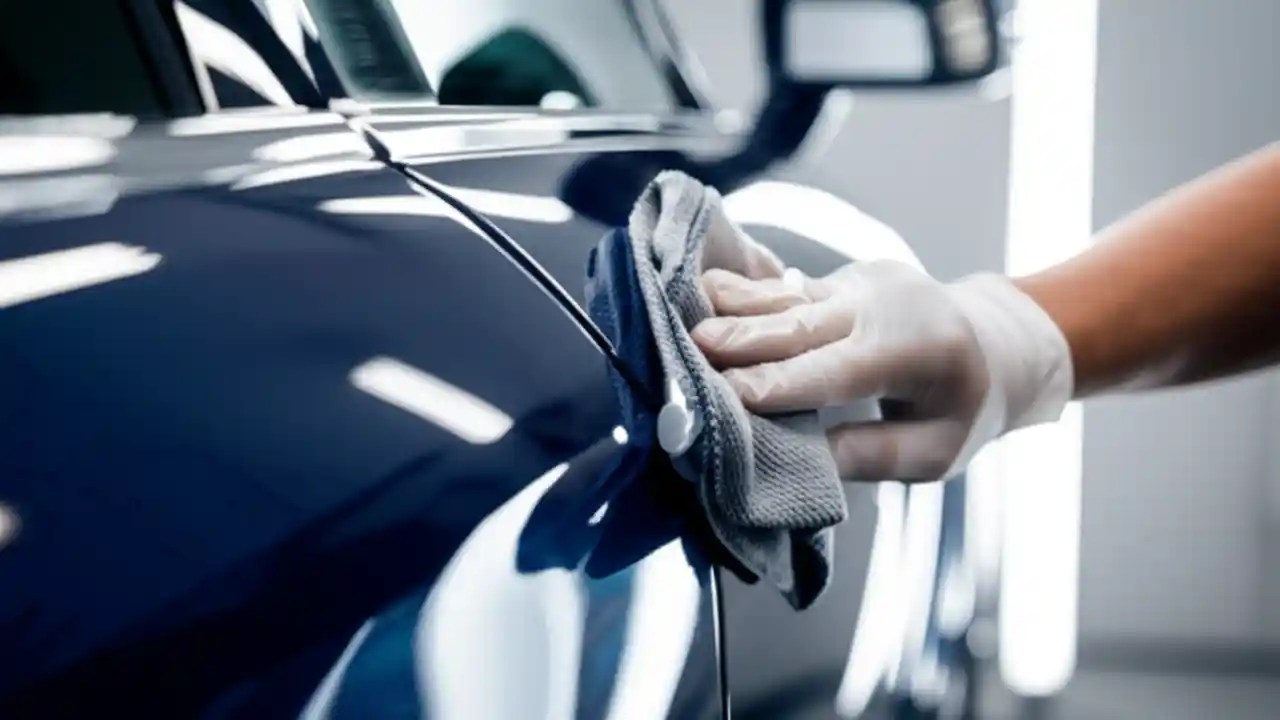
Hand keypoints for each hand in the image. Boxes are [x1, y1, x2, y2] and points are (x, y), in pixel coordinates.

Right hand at [691, 260, 1072, 481]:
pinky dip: (747, 297)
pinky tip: (705, 293)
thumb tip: (798, 457)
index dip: (776, 384)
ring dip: (734, 308)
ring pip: (787, 297)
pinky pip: (789, 288)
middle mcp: (882, 307)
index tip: (725, 395)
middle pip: (799, 325)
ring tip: (685, 315)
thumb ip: (868, 454)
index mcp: (913, 353)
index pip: (832, 371)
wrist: (999, 339)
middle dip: (741, 338)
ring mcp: (861, 283)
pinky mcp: (844, 277)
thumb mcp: (933, 451)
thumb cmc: (966, 407)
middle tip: (690, 349)